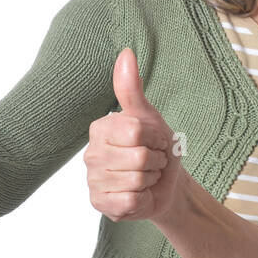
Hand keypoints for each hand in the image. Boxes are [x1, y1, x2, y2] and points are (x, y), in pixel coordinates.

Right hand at [85, 48, 182, 220]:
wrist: (166, 184)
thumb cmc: (156, 147)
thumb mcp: (148, 116)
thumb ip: (132, 88)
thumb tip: (126, 52)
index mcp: (100, 129)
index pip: (136, 131)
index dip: (156, 138)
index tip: (155, 140)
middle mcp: (90, 154)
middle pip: (138, 157)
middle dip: (155, 161)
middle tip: (152, 161)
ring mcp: (93, 181)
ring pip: (135, 180)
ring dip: (150, 180)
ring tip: (146, 176)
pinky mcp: (100, 204)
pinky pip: (129, 201)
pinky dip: (143, 198)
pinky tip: (138, 194)